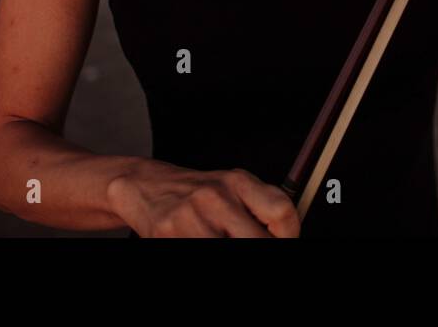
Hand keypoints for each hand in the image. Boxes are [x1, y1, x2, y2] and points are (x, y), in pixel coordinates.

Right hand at [106, 160, 300, 237]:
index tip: (287, 242)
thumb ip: (258, 207)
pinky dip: (208, 256)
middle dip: (264, 251)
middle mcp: (217, 197)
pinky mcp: (170, 235)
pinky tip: (205, 244)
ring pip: (230, 252)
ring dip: (232, 254)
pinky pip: (203, 255)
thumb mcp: (231, 188)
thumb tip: (286, 234)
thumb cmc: (196, 192)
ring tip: (226, 243)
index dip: (290, 234)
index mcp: (238, 181)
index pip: (280, 210)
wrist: (147, 186)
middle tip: (260, 251)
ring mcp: (192, 218)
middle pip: (258, 241)